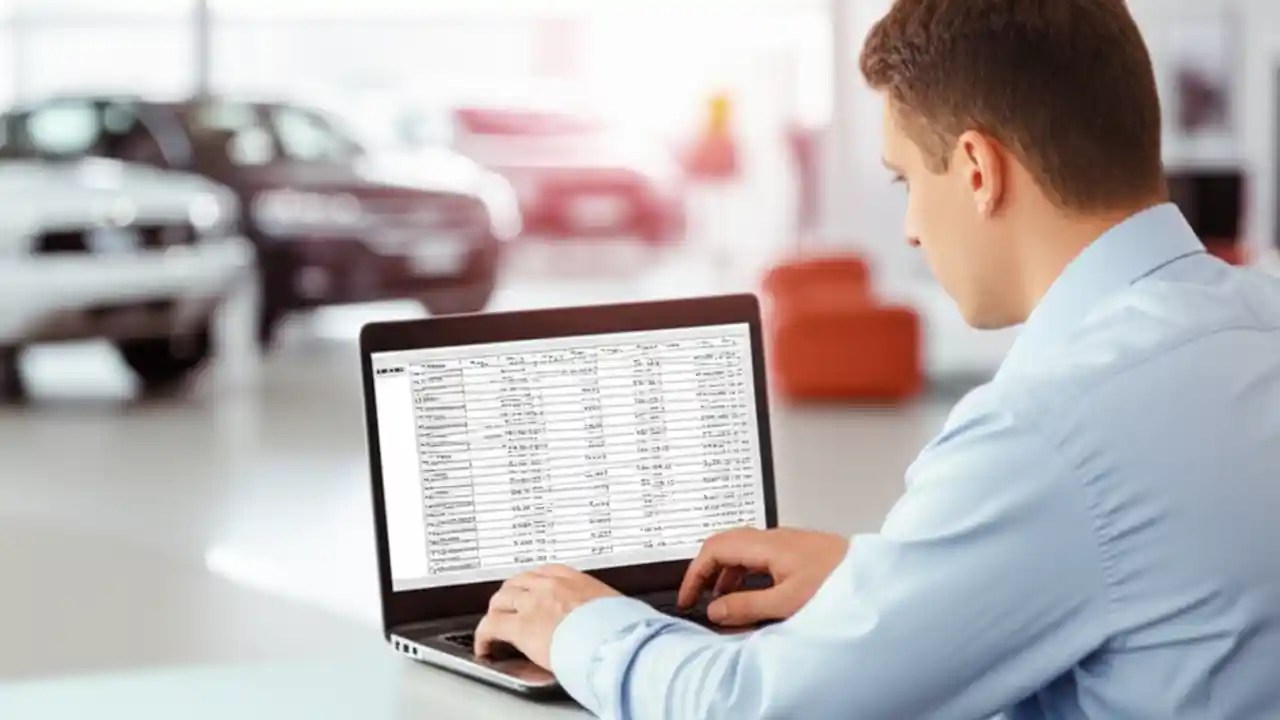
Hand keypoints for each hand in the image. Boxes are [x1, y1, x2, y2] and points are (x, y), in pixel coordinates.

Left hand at [474, 564, 620, 668]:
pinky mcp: (520, 627)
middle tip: (508, 609)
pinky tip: (484, 646)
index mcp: (573, 579)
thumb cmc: (619, 629)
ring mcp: (532, 604)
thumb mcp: (614, 607)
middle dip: (510, 596)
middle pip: (517, 583)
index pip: (543, 573)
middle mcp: (549, 586)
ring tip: (494, 626)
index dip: (531, 584)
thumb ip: (603, 608)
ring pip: (501, 601)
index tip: (531, 591)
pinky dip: (484, 636)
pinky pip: (491, 627)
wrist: (613, 641)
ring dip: (496, 612)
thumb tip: (613, 616)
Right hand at [678, 527, 848, 627]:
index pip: (715, 548)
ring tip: (719, 599)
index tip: (687, 595)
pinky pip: (758, 555)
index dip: (694, 572)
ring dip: (724, 572)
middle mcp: (775, 537)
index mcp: (768, 545)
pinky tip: (749, 592)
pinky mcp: (796, 550)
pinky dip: (743, 572)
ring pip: (741, 549)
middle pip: (724, 544)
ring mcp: (786, 542)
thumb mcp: (788, 603)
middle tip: (695, 595)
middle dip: (704, 570)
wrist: (878, 575)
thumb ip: (747, 606)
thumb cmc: (841, 583)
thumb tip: (716, 609)